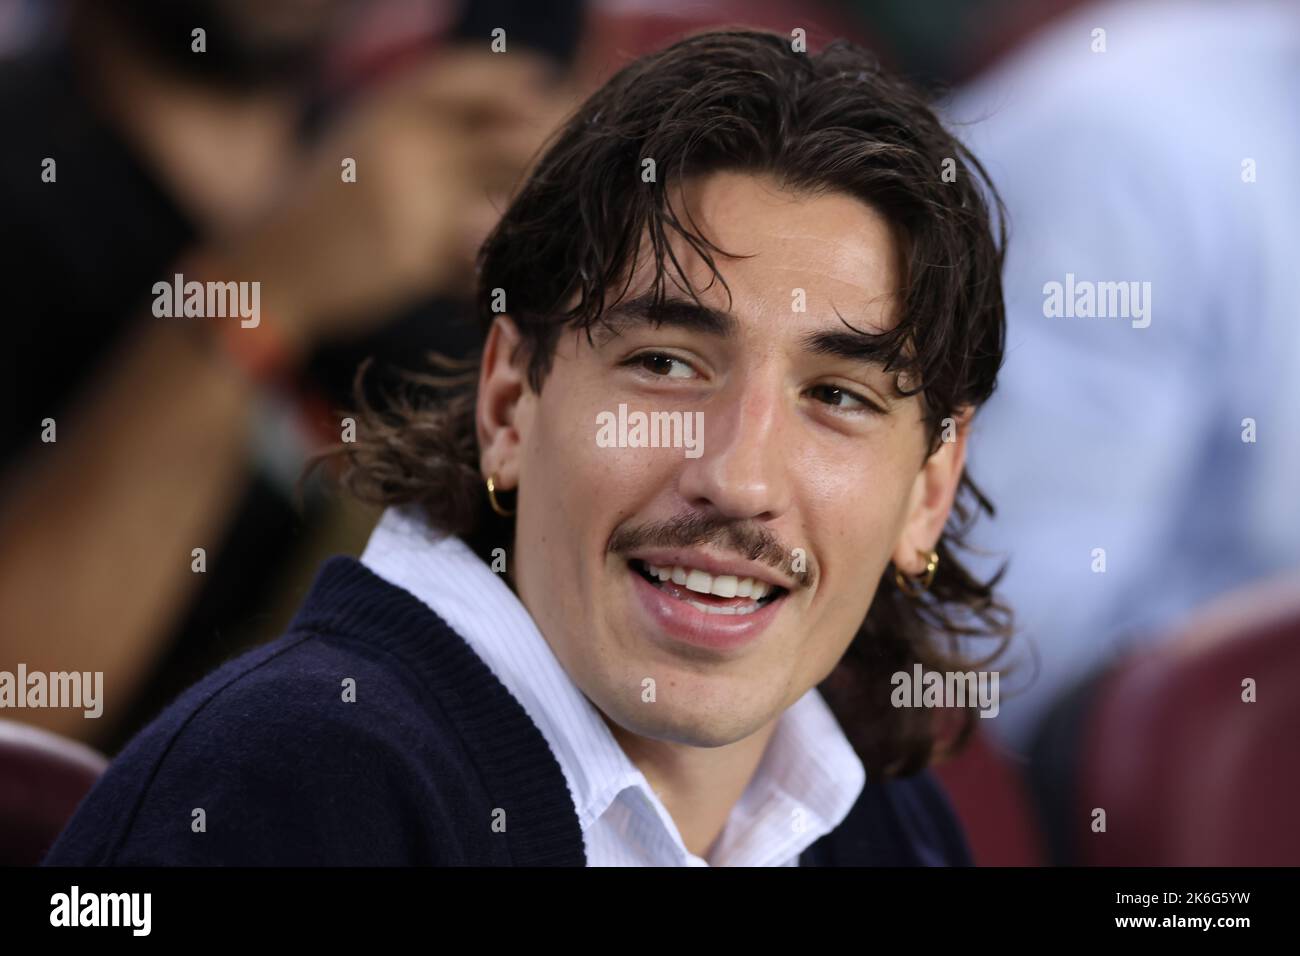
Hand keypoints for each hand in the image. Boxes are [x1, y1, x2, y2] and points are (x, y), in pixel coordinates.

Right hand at [206, 47, 573, 355]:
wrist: (267, 266)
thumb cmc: (317, 210)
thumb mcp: (356, 144)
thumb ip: (412, 128)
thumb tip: (484, 118)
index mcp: (385, 110)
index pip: (463, 78)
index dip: (511, 77)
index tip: (545, 80)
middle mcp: (403, 142)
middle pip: (501, 130)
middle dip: (545, 136)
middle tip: (579, 146)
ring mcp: (412, 195)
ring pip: (499, 188)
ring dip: (535, 195)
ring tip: (561, 203)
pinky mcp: (415, 249)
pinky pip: (475, 248)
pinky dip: (497, 255)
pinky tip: (522, 265)